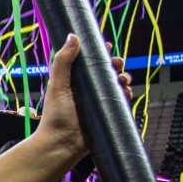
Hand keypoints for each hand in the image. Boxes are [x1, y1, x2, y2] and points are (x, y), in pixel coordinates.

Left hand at [31, 37, 133, 162]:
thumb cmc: (55, 117)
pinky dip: (127, 95)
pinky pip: (121, 102)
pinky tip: (127, 93)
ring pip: (116, 85)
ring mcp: (98, 102)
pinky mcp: (107, 114)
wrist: (62, 145)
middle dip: (115, 65)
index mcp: (75, 81)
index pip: (90, 62)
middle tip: (117, 64)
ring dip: (124, 78)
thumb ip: (63, 61)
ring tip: (123, 79)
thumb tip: (73, 36)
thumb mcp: (58, 85)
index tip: (106, 47)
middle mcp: (88, 90)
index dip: (100, 53)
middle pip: (107, 72)